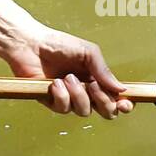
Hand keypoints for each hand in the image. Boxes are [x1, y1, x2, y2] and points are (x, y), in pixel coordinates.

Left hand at [0, 25, 133, 118]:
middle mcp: (87, 92)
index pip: (117, 99)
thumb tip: (121, 90)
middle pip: (106, 112)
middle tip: (93, 86)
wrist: (30, 44)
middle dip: (103, 102)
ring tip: (67, 77)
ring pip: (84, 111)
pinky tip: (55, 83)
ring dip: (78, 95)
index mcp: (99, 80)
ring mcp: (70, 98)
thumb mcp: (89, 53)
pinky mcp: (52, 102)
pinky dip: (61, 95)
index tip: (124, 103)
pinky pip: (63, 108)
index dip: (124, 105)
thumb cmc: (59, 44)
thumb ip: (105, 71)